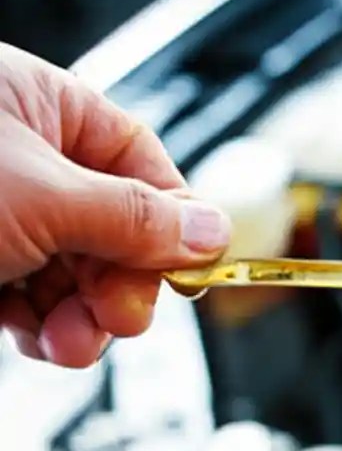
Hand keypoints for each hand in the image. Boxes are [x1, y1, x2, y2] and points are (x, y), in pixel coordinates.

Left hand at [0, 43, 228, 367]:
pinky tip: (42, 341)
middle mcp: (21, 160)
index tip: (191, 270)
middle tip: (121, 316)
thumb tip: (212, 230)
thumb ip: (135, 218)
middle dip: (120, 283)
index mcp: (41, 109)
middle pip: (114, 227)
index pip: (141, 163)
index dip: (172, 220)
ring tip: (72, 340)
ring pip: (74, 273)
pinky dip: (42, 329)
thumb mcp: (41, 196)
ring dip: (84, 317)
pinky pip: (30, 301)